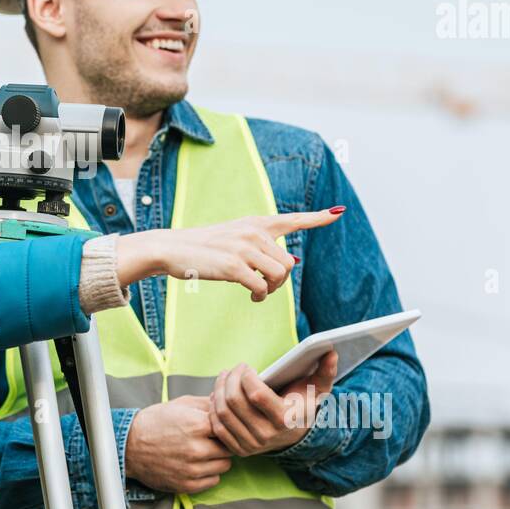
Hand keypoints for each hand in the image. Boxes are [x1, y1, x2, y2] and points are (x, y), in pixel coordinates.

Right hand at [113, 209, 343, 300]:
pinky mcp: (233, 266)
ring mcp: (243, 248)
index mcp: (255, 223)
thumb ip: (260, 246)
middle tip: (264, 286)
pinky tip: (251, 296)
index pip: (293, 220)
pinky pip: (260, 287)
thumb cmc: (203, 247)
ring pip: (279, 276)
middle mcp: (253, 232)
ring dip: (272, 290)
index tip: (338, 212)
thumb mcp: (234, 237)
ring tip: (257, 291)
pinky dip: (259, 296)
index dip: (318, 218)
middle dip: (281, 281)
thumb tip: (292, 265)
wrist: (172, 248)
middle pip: (288, 264)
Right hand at [125, 395, 232, 493]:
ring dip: (218, 458)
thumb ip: (207, 403)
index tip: (218, 425)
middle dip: (223, 442)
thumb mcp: (180, 404)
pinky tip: (198, 464)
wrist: (129, 446)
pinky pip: (214, 480)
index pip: (229, 426)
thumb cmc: (155, 422)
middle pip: (229, 447)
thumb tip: (226, 403)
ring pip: (225, 465)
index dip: (225, 425)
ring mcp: (192, 469)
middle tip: (212, 439)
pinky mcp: (187, 485)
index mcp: (196, 424)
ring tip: (204, 452)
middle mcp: (196, 448)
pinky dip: (209, 473)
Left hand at [208, 349, 338, 455]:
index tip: (247, 367)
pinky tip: (219, 395)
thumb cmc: (303, 405)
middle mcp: (266, 435)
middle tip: (232, 369)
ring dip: (218, 390)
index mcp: (284, 418)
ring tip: (224, 378)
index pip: (255, 394)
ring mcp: (251, 445)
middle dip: (229, 379)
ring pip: (222, 412)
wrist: (296, 435)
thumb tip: (331, 352)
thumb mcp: (317, 388)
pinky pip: (217, 427)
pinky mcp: (239, 450)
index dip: (246, 376)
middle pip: (234, 402)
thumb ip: (326, 371)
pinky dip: (214, 409)